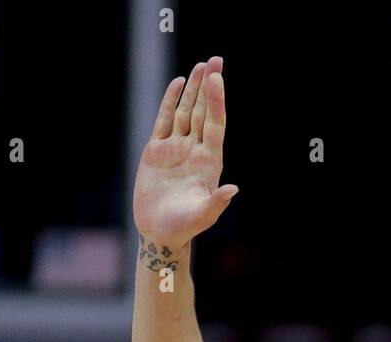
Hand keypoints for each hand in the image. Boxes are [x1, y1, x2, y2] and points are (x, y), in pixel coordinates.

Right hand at [133, 57, 237, 249]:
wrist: (160, 232)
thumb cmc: (184, 227)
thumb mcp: (202, 216)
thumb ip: (216, 202)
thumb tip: (232, 189)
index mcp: (209, 162)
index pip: (215, 124)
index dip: (216, 101)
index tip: (217, 78)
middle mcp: (195, 150)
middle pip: (204, 112)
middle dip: (209, 86)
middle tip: (215, 59)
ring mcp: (176, 148)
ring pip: (186, 112)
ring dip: (192, 89)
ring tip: (200, 65)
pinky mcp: (157, 151)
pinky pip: (165, 120)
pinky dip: (170, 102)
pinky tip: (177, 84)